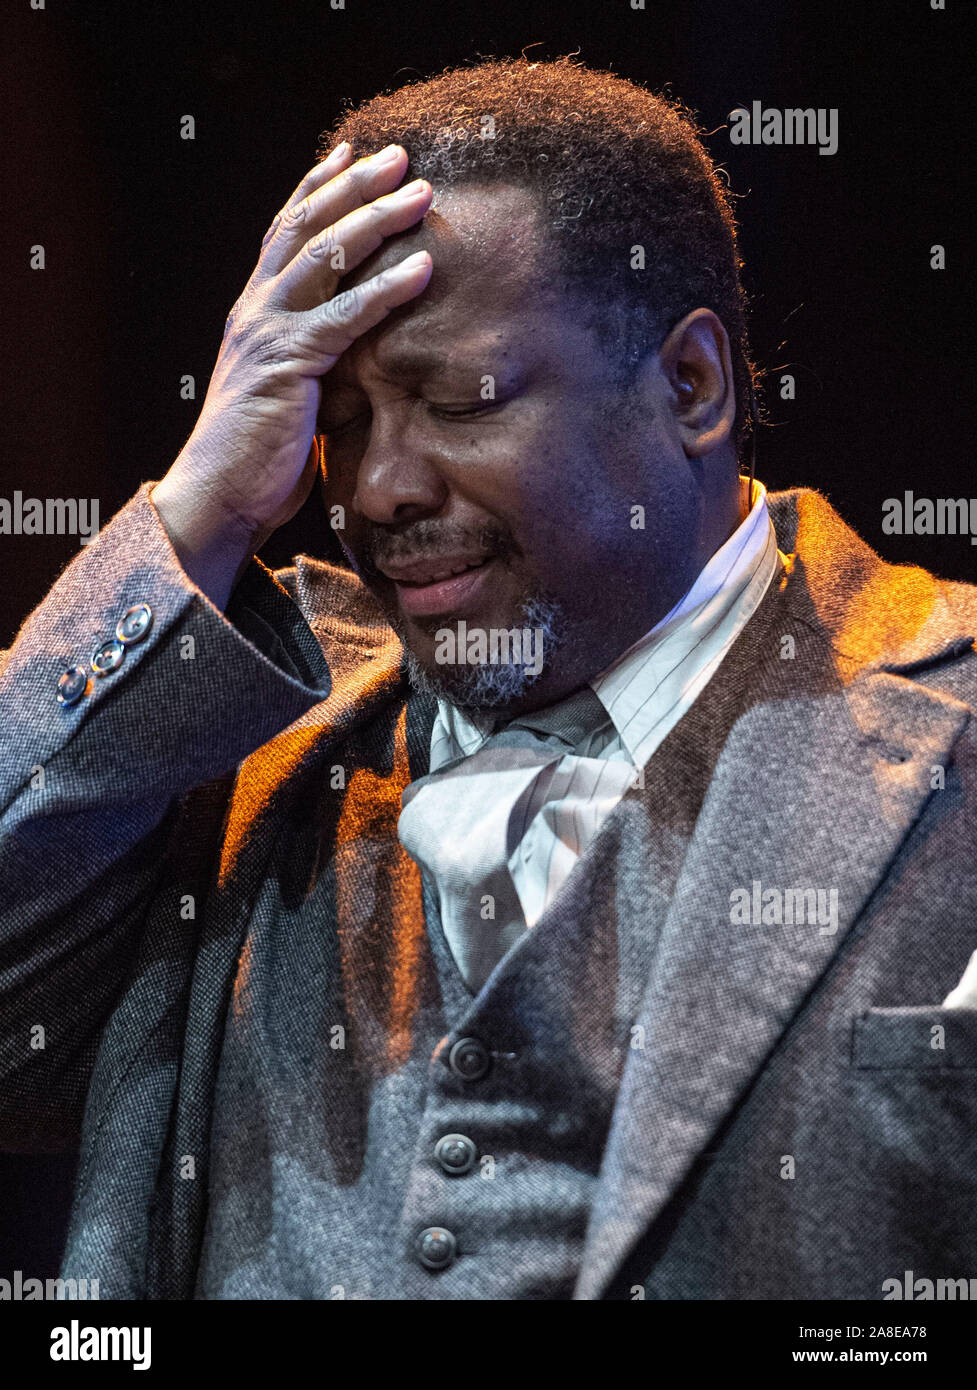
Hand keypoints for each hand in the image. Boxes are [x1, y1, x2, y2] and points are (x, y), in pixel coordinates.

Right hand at [151, 142, 432, 604]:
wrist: (218, 497)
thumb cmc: (259, 457)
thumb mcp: (292, 396)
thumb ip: (320, 365)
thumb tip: (362, 362)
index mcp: (254, 312)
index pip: (285, 232)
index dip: (317, 188)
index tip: (351, 153)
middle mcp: (255, 309)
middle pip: (306, 226)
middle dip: (355, 184)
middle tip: (401, 155)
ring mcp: (268, 332)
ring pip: (324, 255)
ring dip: (376, 217)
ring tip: (420, 191)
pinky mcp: (288, 364)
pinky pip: (345, 317)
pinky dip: (387, 290)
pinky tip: (423, 269)